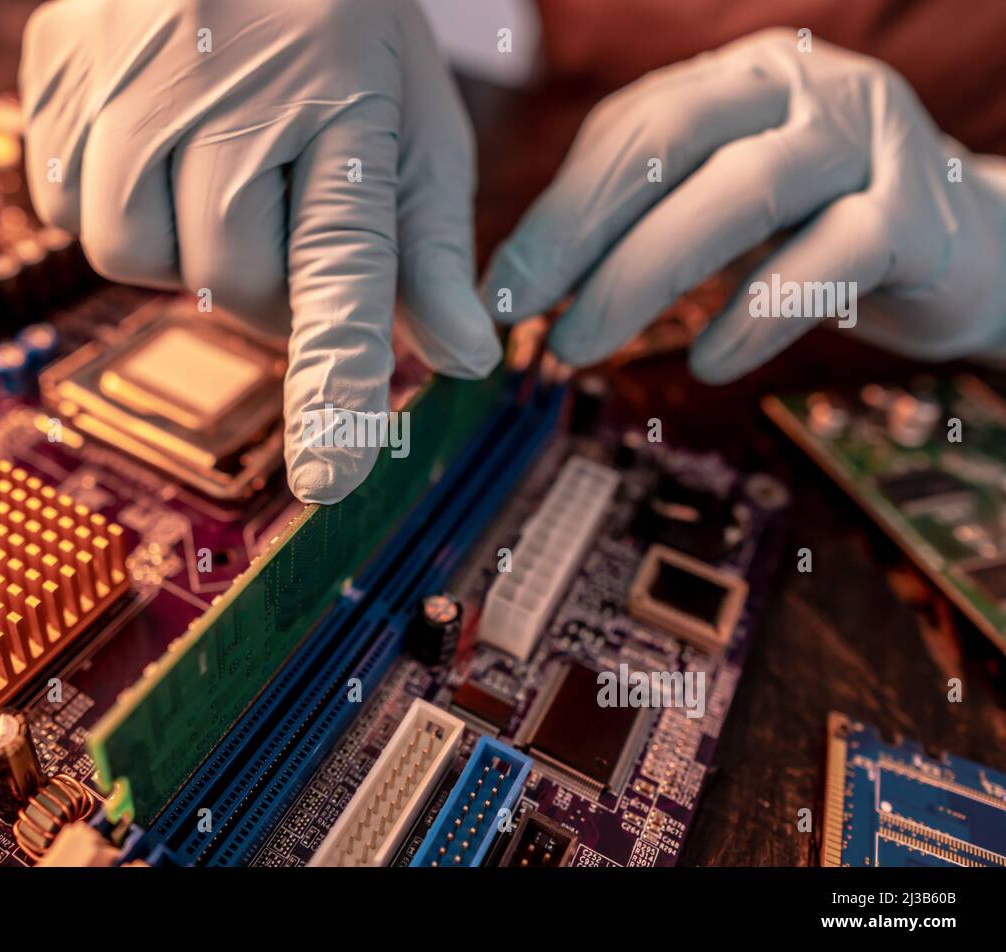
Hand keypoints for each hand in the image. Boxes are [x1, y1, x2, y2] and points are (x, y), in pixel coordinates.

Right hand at [19, 0, 500, 502]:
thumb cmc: (344, 25)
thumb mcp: (412, 120)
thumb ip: (430, 246)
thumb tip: (464, 360)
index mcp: (343, 100)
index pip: (339, 269)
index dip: (332, 379)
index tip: (330, 477)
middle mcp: (226, 87)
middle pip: (230, 283)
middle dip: (268, 283)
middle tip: (286, 215)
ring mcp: (126, 73)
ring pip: (134, 255)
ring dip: (181, 248)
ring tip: (216, 176)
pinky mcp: (55, 66)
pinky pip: (66, 208)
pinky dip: (115, 206)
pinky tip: (152, 150)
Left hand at [483, 28, 1005, 382]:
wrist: (967, 246)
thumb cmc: (815, 228)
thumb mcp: (720, 205)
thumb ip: (639, 218)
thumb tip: (518, 283)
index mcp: (738, 81)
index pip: (628, 128)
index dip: (556, 209)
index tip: (501, 285)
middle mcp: (802, 90)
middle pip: (674, 143)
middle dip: (583, 231)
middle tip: (526, 313)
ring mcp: (867, 142)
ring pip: (745, 194)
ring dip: (646, 275)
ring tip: (581, 345)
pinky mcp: (918, 214)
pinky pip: (828, 260)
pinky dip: (756, 314)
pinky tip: (705, 362)